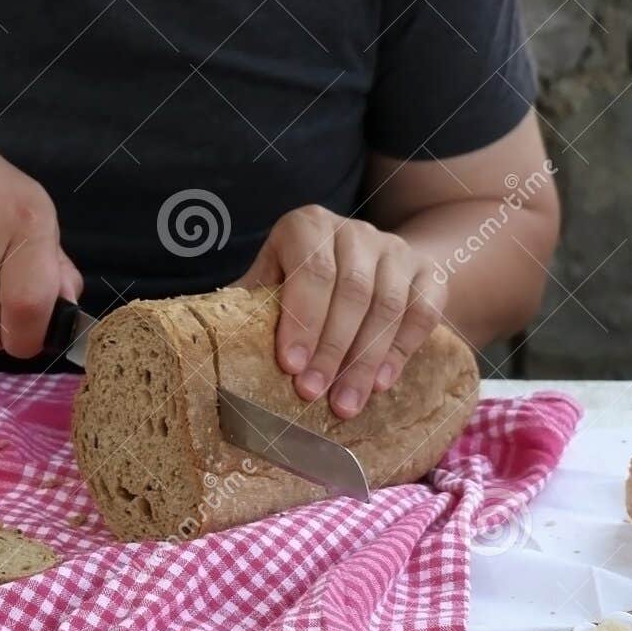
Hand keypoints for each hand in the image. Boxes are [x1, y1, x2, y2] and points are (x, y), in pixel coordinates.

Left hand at [238, 205, 445, 417]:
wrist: (366, 262)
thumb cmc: (300, 283)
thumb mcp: (270, 283)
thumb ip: (247, 306)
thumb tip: (202, 347)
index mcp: (306, 226)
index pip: (311, 271)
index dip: (302, 320)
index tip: (290, 366)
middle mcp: (354, 230)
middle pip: (350, 291)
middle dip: (331, 349)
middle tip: (313, 395)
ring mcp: (395, 248)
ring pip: (387, 305)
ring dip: (365, 361)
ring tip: (345, 404)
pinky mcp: (429, 270)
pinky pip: (423, 311)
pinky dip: (403, 350)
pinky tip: (381, 384)